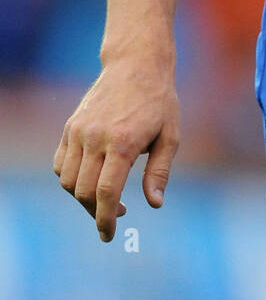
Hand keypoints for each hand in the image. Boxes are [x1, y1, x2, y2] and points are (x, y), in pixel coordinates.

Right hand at [53, 60, 179, 241]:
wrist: (136, 64)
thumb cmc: (159, 101)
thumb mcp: (170, 135)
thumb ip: (160, 171)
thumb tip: (154, 204)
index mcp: (122, 142)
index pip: (106, 192)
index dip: (105, 219)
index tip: (109, 235)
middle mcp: (95, 137)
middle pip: (84, 191)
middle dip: (96, 212)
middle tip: (115, 215)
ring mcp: (79, 131)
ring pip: (68, 181)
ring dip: (83, 198)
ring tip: (105, 197)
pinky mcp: (70, 126)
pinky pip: (61, 164)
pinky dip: (71, 179)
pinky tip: (91, 179)